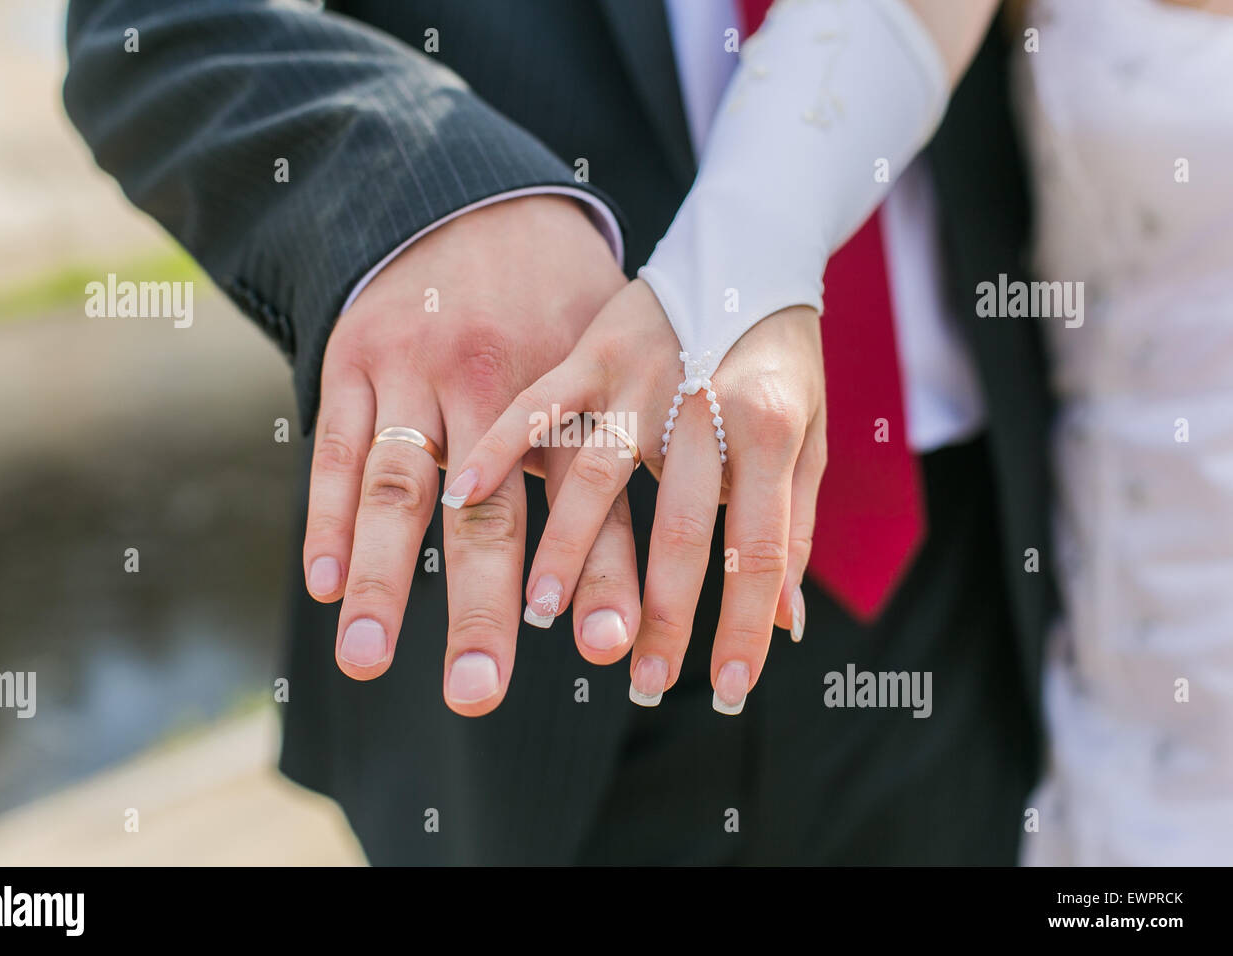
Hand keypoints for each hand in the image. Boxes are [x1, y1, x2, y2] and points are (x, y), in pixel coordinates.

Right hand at [301, 195, 638, 715]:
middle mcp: (494, 385)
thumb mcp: (615, 353)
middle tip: (476, 692)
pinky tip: (324, 584)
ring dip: (381, 577)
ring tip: (366, 663)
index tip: (613, 648)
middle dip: (481, 607)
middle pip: (487, 513)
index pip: (588, 500)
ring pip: (398, 486)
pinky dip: (327, 516)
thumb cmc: (559, 300)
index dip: (602, 573)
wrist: (470, 196)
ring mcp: (416, 372)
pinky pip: (337, 446)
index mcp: (570, 390)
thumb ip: (640, 449)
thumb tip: (703, 538)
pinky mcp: (355, 358)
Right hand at [449, 279, 826, 712]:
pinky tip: (465, 497)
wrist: (747, 247)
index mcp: (768, 424)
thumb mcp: (808, 436)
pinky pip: (535, 404)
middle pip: (677, 525)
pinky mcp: (587, 349)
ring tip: (543, 613)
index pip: (758, 548)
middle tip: (635, 677)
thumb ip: (790, 525)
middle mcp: (700, 400)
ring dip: (567, 547)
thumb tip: (783, 623)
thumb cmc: (779, 355)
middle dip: (657, 612)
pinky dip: (498, 448)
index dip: (742, 626)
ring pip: (596, 473)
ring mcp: (638, 374)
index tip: (726, 690)